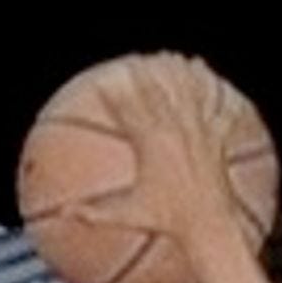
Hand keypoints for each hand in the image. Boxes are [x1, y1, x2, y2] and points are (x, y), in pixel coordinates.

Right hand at [67, 53, 236, 247]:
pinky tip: (204, 73)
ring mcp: (198, 132)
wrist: (210, 225)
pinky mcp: (217, 138)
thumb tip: (64, 214)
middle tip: (132, 61)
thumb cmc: (168, 223)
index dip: (115, 94)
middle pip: (154, 93)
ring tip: (167, 56)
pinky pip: (211, 105)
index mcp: (151, 146)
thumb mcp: (127, 217)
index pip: (128, 111)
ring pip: (185, 92)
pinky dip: (207, 88)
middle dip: (141, 75)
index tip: (103, 82)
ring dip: (174, 72)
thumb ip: (94, 214)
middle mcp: (174, 132)